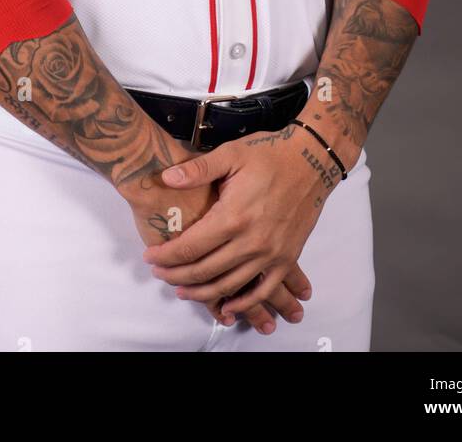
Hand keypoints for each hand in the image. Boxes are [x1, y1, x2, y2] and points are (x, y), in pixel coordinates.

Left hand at [122, 137, 313, 333]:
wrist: (312, 160)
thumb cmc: (270, 154)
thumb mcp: (231, 154)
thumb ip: (197, 169)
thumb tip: (166, 178)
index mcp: (233, 216)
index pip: (190, 247)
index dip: (166, 255)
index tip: (149, 256)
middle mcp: (251, 241)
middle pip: (205, 271)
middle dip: (176, 275)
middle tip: (159, 273)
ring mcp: (270, 254)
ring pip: (229, 286)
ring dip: (202, 293)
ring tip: (183, 289)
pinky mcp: (286, 259)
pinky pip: (262, 291)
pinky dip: (243, 304)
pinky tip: (227, 307)